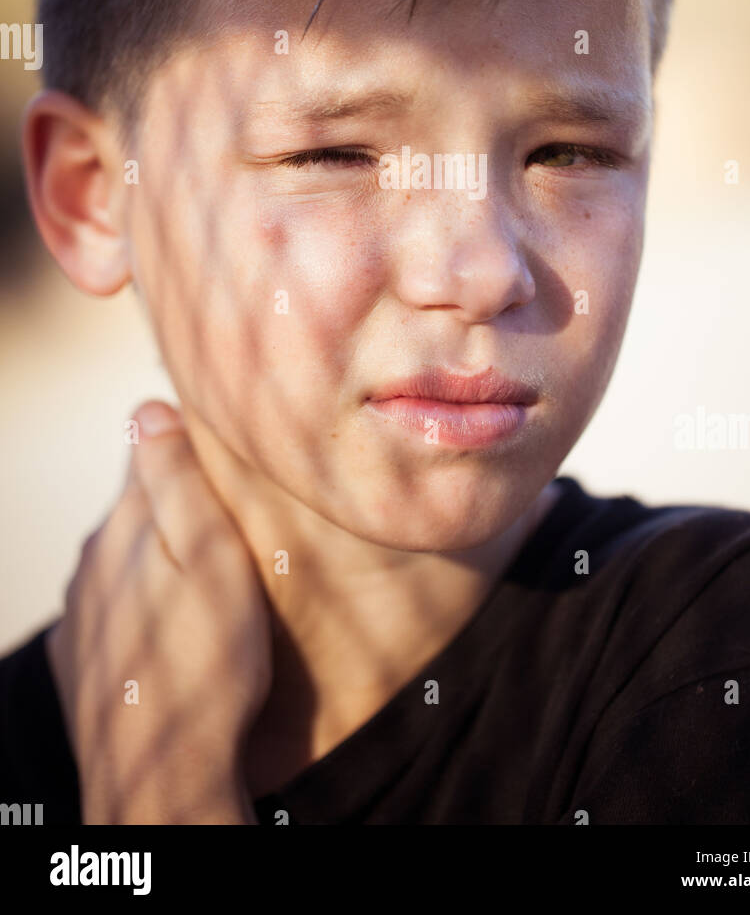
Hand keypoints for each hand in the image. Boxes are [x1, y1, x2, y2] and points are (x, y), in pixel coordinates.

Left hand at [46, 401, 272, 823]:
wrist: (160, 778)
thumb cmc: (207, 666)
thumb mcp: (217, 560)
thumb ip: (179, 483)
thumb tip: (149, 408)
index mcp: (125, 526)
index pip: (148, 453)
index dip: (188, 447)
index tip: (226, 458)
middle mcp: (91, 561)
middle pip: (138, 508)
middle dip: (177, 508)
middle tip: (233, 528)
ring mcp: (80, 612)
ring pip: (125, 560)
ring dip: (160, 562)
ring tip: (211, 588)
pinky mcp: (79, 656)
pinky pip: (114, 608)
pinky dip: (143, 608)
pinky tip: (175, 632)